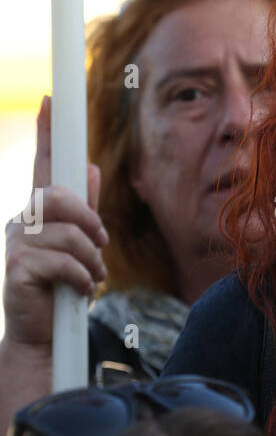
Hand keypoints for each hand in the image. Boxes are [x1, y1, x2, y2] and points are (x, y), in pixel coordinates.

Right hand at [3, 95, 107, 350]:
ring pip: (68, 233)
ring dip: (91, 259)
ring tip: (91, 279)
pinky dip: (81, 278)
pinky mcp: (16, 268)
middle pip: (60, 197)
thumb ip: (84, 212)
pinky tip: (78, 290)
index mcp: (39, 214)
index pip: (43, 166)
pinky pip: (62, 262)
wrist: (43, 337)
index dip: (47, 133)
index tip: (50, 99)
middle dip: (90, 222)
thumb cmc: (61, 291)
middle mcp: (22, 222)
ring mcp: (16, 244)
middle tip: (100, 247)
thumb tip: (91, 169)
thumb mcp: (80, 248)